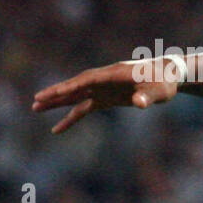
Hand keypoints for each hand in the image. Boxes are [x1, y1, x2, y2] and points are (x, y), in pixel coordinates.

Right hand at [32, 57, 181, 132]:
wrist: (167, 76)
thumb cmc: (164, 81)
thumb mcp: (160, 90)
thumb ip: (148, 95)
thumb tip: (139, 103)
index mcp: (114, 74)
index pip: (88, 80)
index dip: (72, 86)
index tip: (55, 92)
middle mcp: (104, 80)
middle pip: (76, 86)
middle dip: (56, 93)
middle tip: (36, 100)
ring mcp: (103, 89)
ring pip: (75, 96)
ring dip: (57, 102)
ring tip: (35, 107)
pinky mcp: (106, 99)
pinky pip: (84, 108)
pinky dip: (71, 118)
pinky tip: (57, 128)